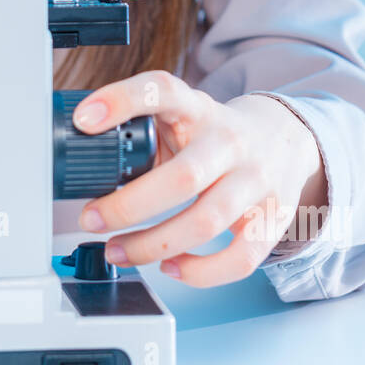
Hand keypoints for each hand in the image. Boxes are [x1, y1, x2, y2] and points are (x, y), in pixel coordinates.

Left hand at [73, 71, 328, 286]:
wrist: (285, 139)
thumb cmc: (212, 135)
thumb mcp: (179, 117)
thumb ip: (140, 132)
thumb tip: (80, 160)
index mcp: (197, 109)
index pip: (162, 92)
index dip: (122, 101)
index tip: (84, 119)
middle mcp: (230, 143)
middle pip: (183, 178)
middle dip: (127, 206)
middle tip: (90, 219)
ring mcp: (256, 182)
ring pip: (206, 223)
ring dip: (152, 245)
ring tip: (117, 251)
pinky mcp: (272, 219)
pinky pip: (239, 259)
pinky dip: (200, 273)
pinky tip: (171, 267)